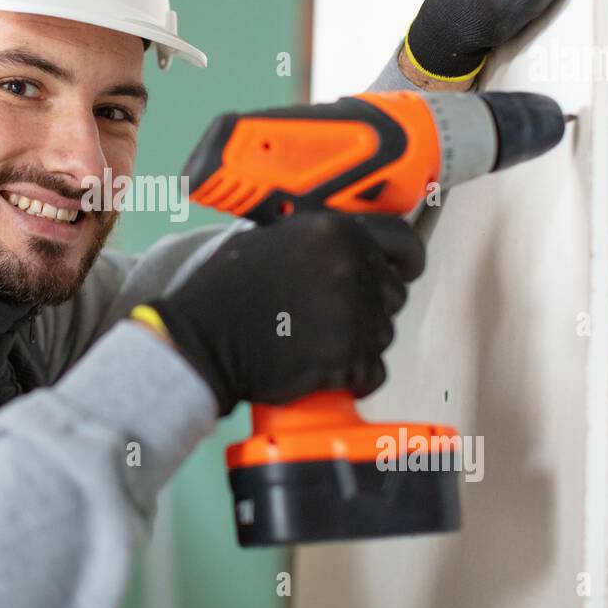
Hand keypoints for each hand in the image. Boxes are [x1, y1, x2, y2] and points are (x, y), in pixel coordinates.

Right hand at [144, 212, 424, 416]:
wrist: (202, 339)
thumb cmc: (224, 291)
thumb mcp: (270, 238)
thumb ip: (318, 238)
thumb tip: (349, 247)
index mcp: (335, 231)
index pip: (403, 241)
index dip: (404, 261)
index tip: (402, 272)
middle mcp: (350, 267)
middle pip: (393, 294)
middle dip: (369, 307)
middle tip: (330, 316)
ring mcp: (351, 314)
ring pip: (382, 335)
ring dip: (358, 342)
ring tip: (316, 341)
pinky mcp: (346, 357)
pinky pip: (372, 371)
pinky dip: (352, 375)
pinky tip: (321, 368)